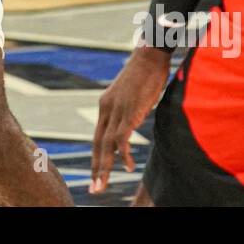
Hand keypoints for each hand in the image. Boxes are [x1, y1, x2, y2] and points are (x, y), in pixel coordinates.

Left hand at [89, 45, 171, 191]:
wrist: (149, 55)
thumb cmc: (145, 72)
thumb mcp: (132, 94)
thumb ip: (129, 110)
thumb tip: (133, 121)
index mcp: (105, 105)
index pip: (97, 137)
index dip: (96, 157)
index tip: (96, 174)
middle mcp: (106, 109)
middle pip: (97, 145)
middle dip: (96, 169)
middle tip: (94, 189)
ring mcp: (116, 111)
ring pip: (106, 145)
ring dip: (105, 168)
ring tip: (102, 185)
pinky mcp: (129, 111)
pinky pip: (122, 138)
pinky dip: (124, 155)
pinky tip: (128, 167)